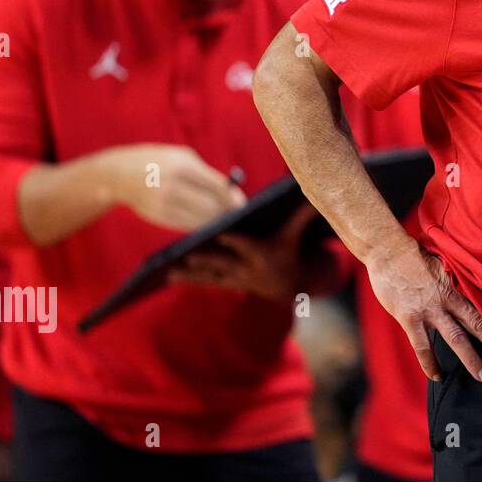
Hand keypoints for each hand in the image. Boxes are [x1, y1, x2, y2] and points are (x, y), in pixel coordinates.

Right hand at [108, 144, 246, 231]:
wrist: (119, 173)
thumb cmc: (160, 162)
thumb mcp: (182, 157)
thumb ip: (207, 174)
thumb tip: (232, 194)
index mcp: (183, 166)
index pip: (217, 187)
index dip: (233, 198)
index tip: (243, 205)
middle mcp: (173, 186)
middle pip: (211, 206)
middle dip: (226, 212)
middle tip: (237, 216)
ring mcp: (163, 203)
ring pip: (199, 219)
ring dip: (214, 221)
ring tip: (224, 219)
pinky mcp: (157, 216)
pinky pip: (185, 225)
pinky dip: (198, 225)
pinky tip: (205, 222)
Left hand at [168, 204, 318, 302]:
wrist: (288, 285)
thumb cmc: (288, 251)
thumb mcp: (294, 235)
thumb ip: (301, 216)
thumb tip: (312, 196)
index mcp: (263, 254)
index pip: (247, 246)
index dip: (235, 241)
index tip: (221, 234)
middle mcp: (248, 269)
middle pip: (225, 263)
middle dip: (207, 260)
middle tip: (189, 256)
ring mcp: (236, 279)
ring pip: (210, 276)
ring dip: (191, 274)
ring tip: (170, 270)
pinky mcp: (227, 283)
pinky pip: (206, 281)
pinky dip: (189, 279)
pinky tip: (169, 275)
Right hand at [364, 240, 481, 382]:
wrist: (388, 252)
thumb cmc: (412, 257)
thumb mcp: (439, 266)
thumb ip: (449, 282)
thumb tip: (459, 289)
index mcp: (455, 287)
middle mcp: (447, 300)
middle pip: (477, 324)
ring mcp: (429, 310)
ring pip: (456, 338)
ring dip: (470, 359)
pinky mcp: (410, 318)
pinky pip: (422, 346)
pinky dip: (430, 363)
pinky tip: (436, 376)